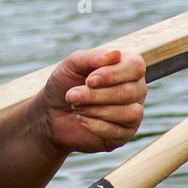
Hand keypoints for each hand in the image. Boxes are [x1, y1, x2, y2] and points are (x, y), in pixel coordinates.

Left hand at [32, 47, 146, 155]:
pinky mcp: (124, 134)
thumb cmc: (65, 85)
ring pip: (130, 112)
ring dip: (97, 110)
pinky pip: (120, 131)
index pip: (136, 66)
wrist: (52, 114)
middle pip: (130, 91)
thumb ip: (92, 57)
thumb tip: (116, 54)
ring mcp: (133, 112)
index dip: (112, 74)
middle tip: (72, 96)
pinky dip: (96, 125)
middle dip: (96, 95)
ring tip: (77, 107)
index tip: (89, 80)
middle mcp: (136, 89)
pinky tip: (82, 120)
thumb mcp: (71, 65)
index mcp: (127, 67)